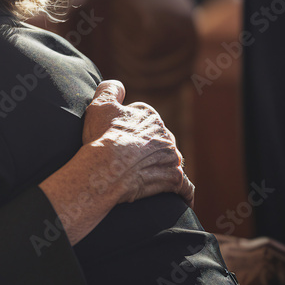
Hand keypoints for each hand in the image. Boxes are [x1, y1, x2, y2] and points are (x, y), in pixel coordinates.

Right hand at [82, 80, 192, 206]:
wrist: (108, 166)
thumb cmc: (102, 136)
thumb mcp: (100, 104)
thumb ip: (110, 89)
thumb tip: (118, 86)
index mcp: (149, 116)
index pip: (142, 117)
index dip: (128, 125)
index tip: (117, 135)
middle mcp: (165, 134)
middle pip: (158, 139)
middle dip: (149, 145)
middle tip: (130, 157)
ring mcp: (171, 157)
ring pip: (171, 160)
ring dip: (165, 166)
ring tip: (150, 175)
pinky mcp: (173, 179)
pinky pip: (184, 186)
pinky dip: (184, 192)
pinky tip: (183, 198)